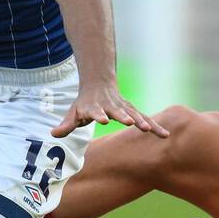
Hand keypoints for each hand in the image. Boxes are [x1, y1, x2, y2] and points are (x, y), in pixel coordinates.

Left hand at [52, 81, 168, 138]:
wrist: (99, 83)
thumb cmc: (85, 103)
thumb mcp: (73, 112)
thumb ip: (66, 125)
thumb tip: (53, 134)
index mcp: (95, 107)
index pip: (96, 112)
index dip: (99, 116)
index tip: (103, 120)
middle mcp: (111, 106)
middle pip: (118, 112)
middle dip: (124, 117)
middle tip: (129, 122)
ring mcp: (124, 108)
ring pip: (134, 114)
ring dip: (142, 122)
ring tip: (148, 130)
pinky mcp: (133, 111)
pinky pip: (146, 119)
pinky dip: (155, 126)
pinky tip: (165, 135)